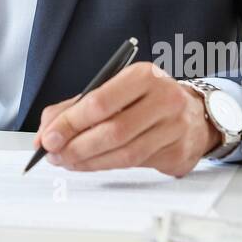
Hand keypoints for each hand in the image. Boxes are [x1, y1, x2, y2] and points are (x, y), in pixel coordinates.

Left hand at [32, 63, 220, 176]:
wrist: (194, 114)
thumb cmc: (147, 99)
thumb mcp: (115, 88)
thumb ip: (77, 106)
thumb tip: (47, 130)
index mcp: (144, 76)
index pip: (100, 102)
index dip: (70, 123)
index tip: (48, 137)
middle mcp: (164, 100)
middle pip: (112, 131)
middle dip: (76, 147)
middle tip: (54, 154)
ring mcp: (174, 129)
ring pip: (124, 154)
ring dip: (88, 162)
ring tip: (67, 161)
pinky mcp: (177, 154)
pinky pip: (135, 165)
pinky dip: (106, 166)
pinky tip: (90, 164)